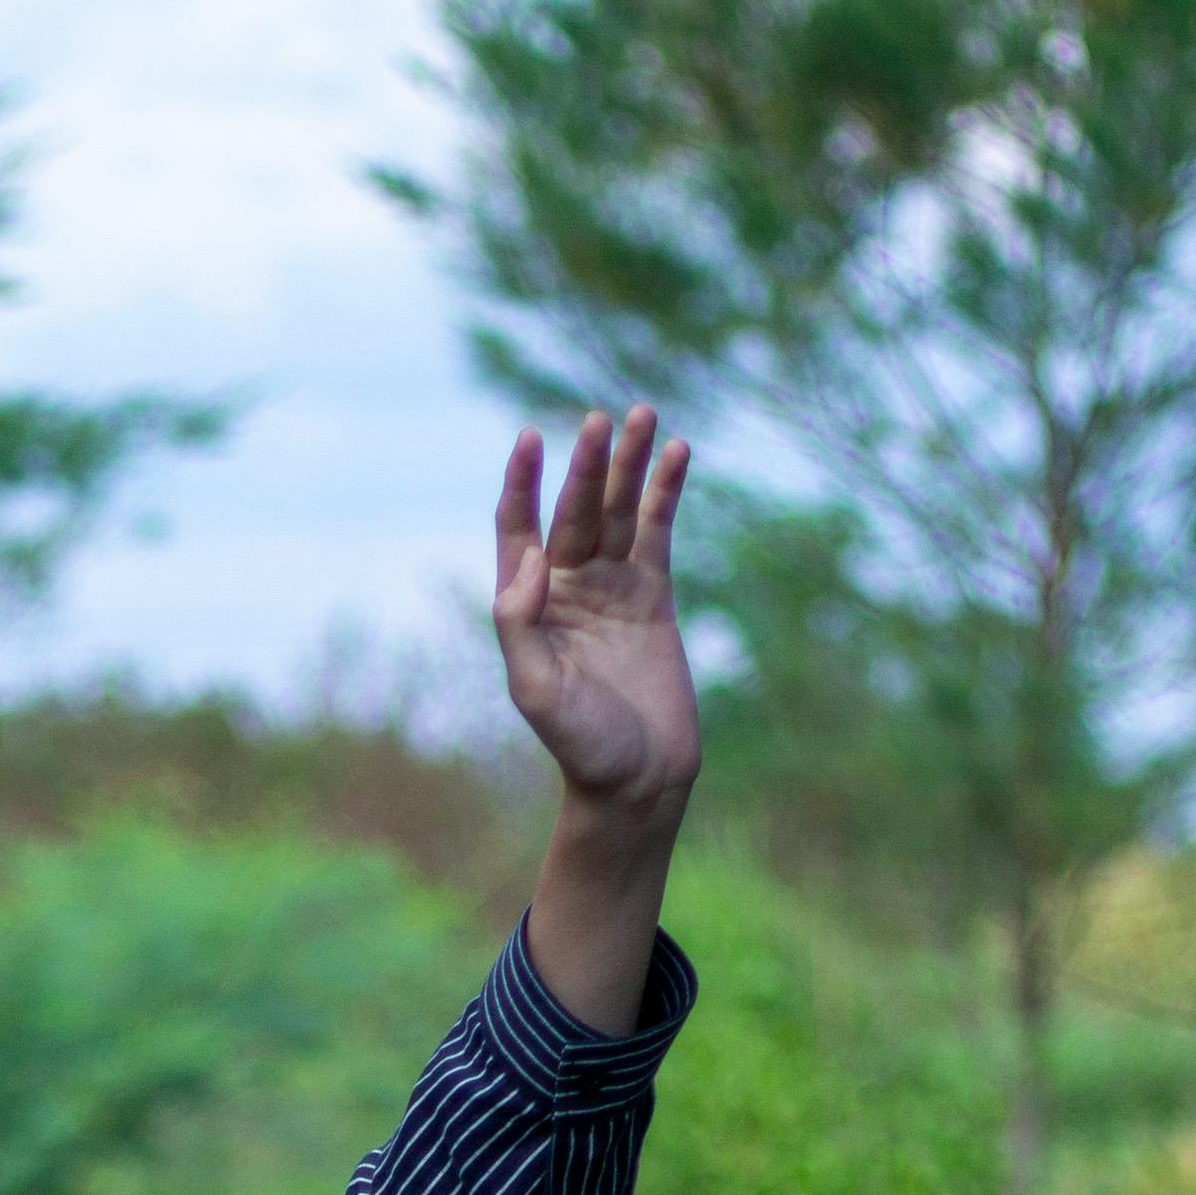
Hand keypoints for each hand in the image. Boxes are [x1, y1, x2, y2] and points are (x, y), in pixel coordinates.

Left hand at [495, 406, 698, 822]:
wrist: (638, 779)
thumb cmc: (580, 744)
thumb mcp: (536, 690)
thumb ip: (520, 624)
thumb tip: (530, 558)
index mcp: (531, 605)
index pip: (519, 529)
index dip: (522, 485)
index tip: (530, 441)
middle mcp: (567, 588)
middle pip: (576, 510)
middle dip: (588, 465)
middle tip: (601, 422)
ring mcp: (612, 587)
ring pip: (618, 511)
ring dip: (629, 465)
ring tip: (643, 416)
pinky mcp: (654, 595)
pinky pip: (657, 531)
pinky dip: (665, 493)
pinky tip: (676, 454)